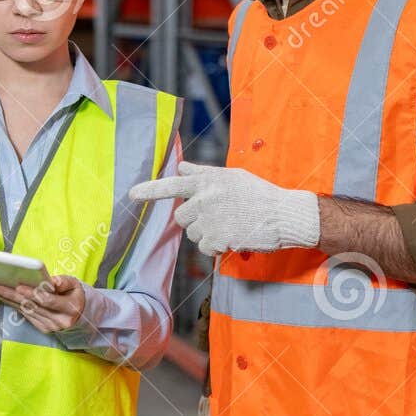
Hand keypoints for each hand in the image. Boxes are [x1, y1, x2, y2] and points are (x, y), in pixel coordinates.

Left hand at [0, 275, 85, 334]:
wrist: (80, 315)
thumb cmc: (75, 295)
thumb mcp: (75, 285)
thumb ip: (64, 281)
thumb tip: (51, 281)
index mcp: (70, 308)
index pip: (48, 301)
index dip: (33, 294)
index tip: (19, 286)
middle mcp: (59, 320)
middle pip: (33, 306)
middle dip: (13, 295)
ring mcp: (50, 327)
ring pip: (26, 311)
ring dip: (9, 300)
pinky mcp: (43, 328)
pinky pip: (26, 315)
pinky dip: (14, 305)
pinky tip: (4, 297)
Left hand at [129, 161, 319, 255]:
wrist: (284, 214)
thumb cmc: (259, 194)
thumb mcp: (232, 176)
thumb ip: (204, 174)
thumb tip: (182, 168)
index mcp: (207, 181)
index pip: (174, 184)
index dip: (150, 190)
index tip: (132, 194)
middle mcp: (205, 199)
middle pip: (181, 217)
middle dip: (194, 220)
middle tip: (217, 217)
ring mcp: (210, 220)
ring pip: (192, 234)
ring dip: (206, 234)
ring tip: (229, 226)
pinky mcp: (218, 238)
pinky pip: (205, 248)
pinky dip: (215, 247)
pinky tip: (232, 237)